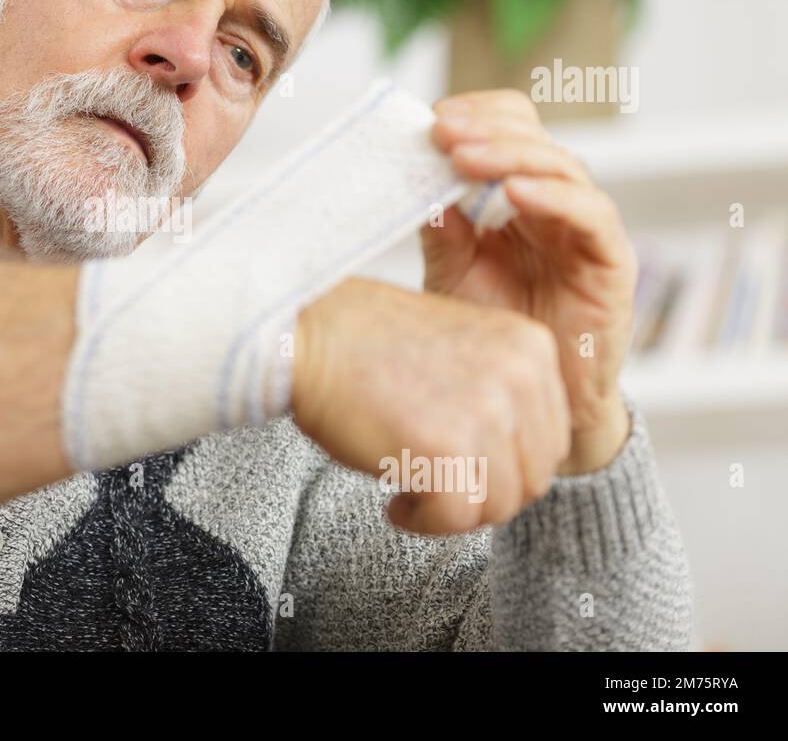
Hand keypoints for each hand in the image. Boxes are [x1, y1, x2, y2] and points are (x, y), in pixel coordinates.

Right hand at [292, 278, 570, 534]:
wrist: (307, 334)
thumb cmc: (362, 341)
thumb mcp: (461, 347)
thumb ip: (499, 390)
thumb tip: (514, 456)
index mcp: (530, 347)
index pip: (550, 441)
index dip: (504, 466)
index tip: (462, 466)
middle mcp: (521, 377)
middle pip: (531, 479)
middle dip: (481, 493)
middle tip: (436, 487)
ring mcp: (487, 414)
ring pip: (497, 505)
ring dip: (452, 511)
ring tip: (410, 490)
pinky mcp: (447, 451)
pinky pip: (456, 518)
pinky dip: (424, 522)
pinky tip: (395, 501)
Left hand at [424, 90, 635, 472]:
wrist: (531, 406)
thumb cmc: (492, 337)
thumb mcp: (450, 273)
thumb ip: (440, 226)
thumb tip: (412, 176)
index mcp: (517, 197)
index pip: (511, 129)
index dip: (476, 116)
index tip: (430, 120)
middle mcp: (555, 205)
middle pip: (535, 139)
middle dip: (486, 129)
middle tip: (441, 131)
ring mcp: (586, 231)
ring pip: (562, 168)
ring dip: (512, 155)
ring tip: (464, 155)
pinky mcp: (611, 264)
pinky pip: (592, 216)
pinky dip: (554, 197)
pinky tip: (515, 192)